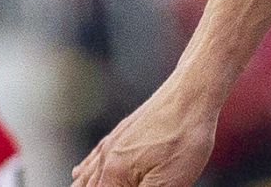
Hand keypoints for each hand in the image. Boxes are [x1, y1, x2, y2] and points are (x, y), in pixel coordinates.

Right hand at [71, 83, 220, 186]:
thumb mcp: (169, 182)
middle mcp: (106, 159)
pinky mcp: (120, 133)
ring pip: (84, 177)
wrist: (191, 93)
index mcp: (114, 174)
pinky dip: (83, 171)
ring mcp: (111, 144)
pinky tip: (78, 174)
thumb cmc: (184, 137)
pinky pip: (92, 157)